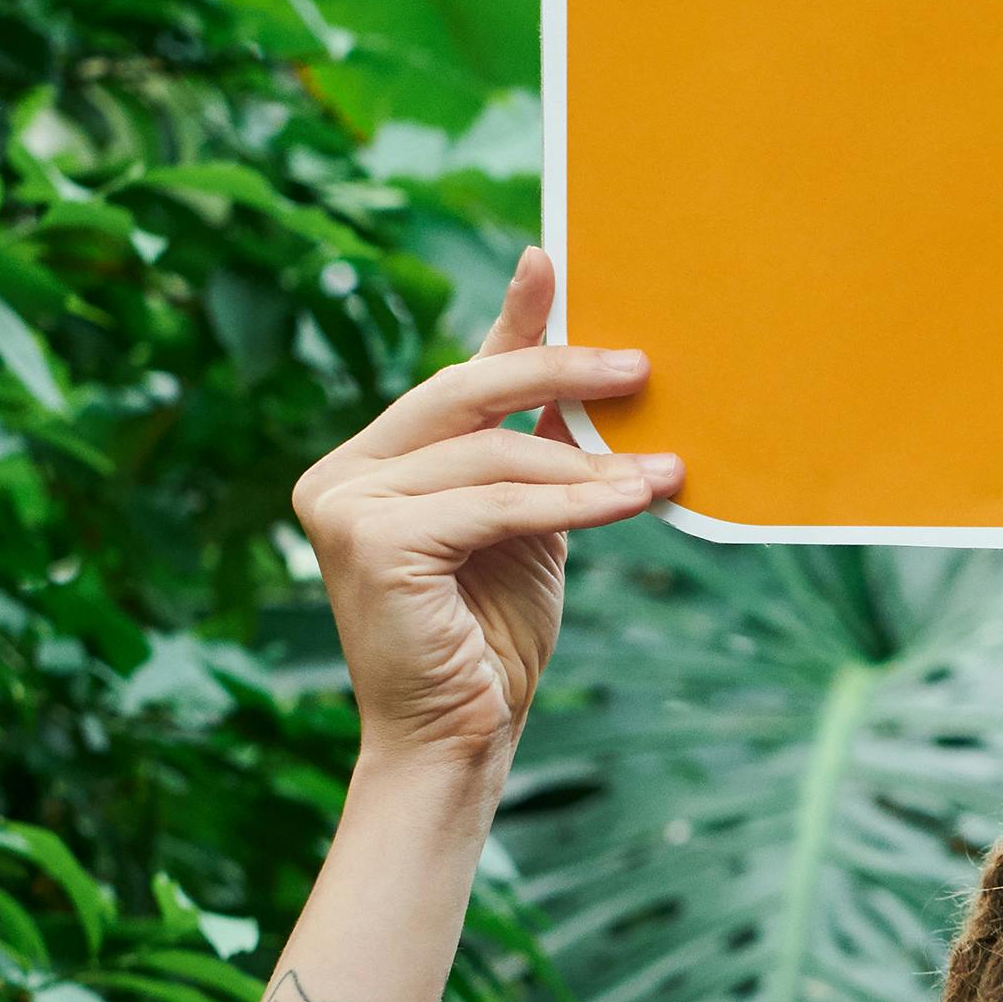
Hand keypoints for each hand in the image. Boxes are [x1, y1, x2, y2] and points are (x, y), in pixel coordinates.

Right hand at [293, 247, 683, 762]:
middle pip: (464, 396)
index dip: (510, 323)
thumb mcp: (524, 523)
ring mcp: (344, 505)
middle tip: (641, 366)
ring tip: (662, 472)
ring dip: (587, 464)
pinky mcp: (370, 541)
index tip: (553, 260)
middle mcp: (340, 474)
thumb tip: (582, 365)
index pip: (455, 380)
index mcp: (368, 463)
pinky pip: (496, 503)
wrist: (459, 741)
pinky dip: (572, 501)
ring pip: (491, 455)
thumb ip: (535, 448)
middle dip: (560, 372)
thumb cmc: (492, 638)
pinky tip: (632, 500)